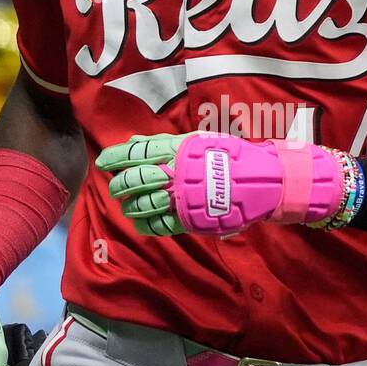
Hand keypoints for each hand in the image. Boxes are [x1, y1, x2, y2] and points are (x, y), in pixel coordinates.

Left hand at [96, 132, 343, 236]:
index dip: (117, 157)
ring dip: (131, 206)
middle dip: (121, 184)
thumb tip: (134, 142)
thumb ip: (165, 143)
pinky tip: (140, 223)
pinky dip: (146, 224)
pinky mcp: (192, 219)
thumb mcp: (198, 141)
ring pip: (144, 203)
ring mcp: (185, 197)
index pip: (139, 152)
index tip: (104, 162)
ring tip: (127, 206)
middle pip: (136, 179)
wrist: (262, 181)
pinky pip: (160, 224)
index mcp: (180, 150)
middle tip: (116, 187)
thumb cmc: (230, 157)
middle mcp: (179, 172)